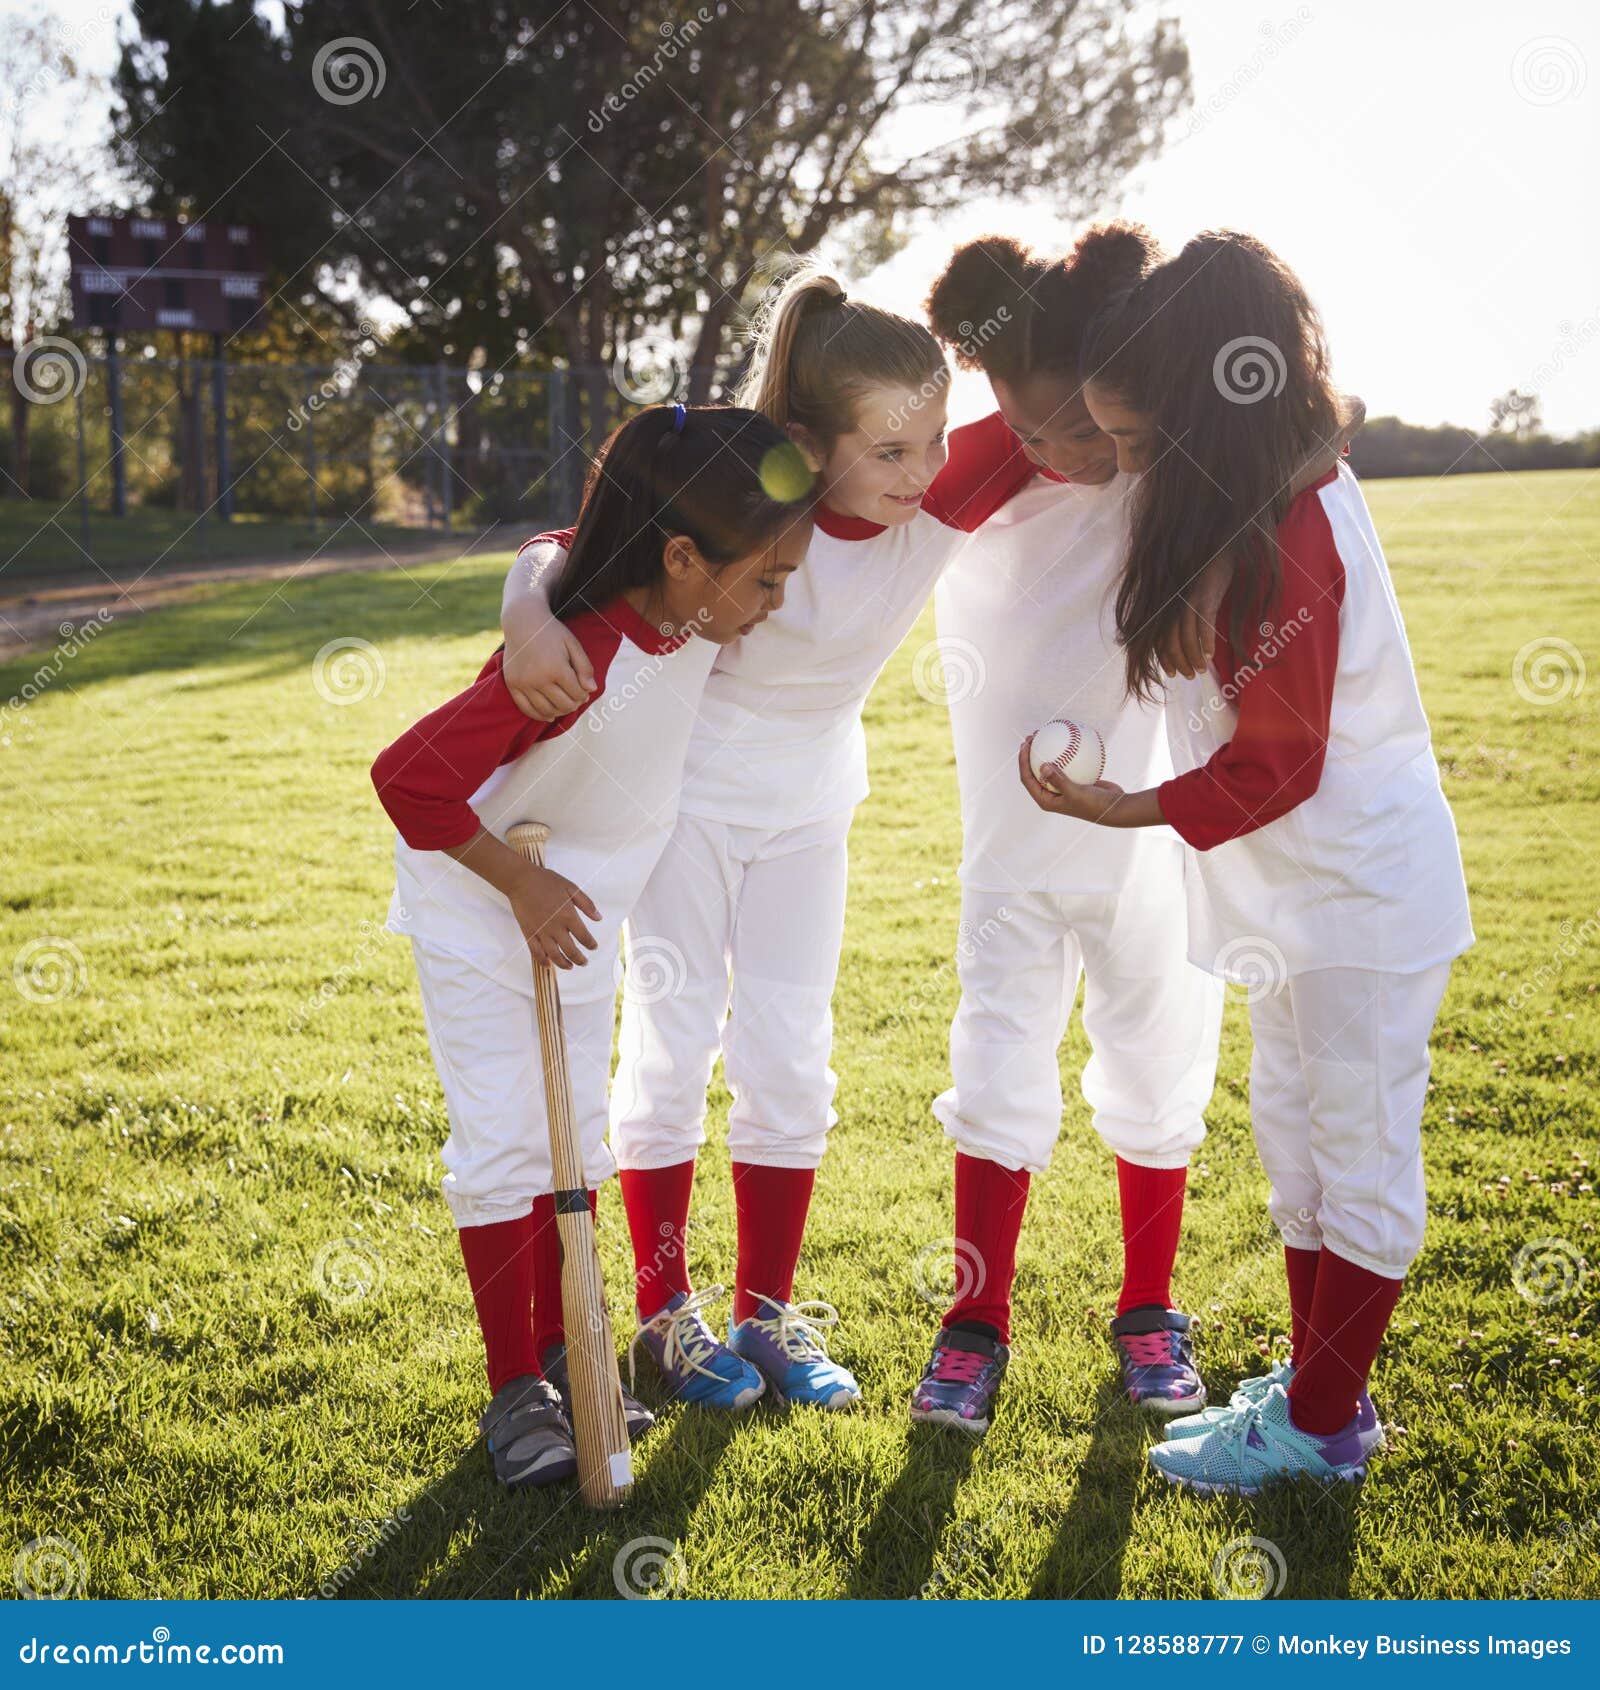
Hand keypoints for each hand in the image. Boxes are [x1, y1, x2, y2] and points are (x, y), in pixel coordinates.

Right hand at [502, 542, 594, 720]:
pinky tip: (549, 714)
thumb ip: (585, 667)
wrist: (522, 621)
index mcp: (557, 668)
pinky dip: (539, 715)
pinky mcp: (512, 685)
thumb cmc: (551, 632)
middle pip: (564, 704)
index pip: (577, 693)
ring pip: (546, 710)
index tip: (584, 691)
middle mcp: (539, 678)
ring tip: (564, 704)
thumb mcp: (573, 644)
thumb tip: (591, 690)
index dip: (584, 695)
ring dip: (559, 711)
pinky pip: (526, 709)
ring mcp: (524, 683)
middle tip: (576, 698)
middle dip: (574, 704)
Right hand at [509, 865, 600, 969]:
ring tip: (570, 966)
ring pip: (554, 955)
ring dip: (564, 964)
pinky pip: (536, 952)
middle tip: (584, 962)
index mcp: (568, 915)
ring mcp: (541, 932)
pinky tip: (548, 965)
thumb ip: (586, 904)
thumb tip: (599, 918)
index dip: (591, 944)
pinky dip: (542, 961)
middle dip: (580, 959)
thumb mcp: (571, 887)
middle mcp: (556, 927)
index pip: (584, 937)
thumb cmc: (547, 881)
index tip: (593, 947)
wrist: (521, 880)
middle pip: (571, 950)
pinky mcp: (529, 933)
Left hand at [1018, 736, 1125, 822]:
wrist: (1114, 808)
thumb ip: (1059, 780)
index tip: (1026, 744)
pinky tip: (1069, 739)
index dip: (1022, 761)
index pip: (1027, 778)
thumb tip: (1042, 766)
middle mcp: (1051, 793)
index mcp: (1046, 800)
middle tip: (1032, 736)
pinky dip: (1066, 752)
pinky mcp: (1074, 780)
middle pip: (1034, 770)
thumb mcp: (1075, 793)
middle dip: (1031, 753)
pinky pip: (1067, 763)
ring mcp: (1063, 786)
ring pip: (1050, 765)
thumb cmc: (1094, 804)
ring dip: (1046, 750)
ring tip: (1045, 734)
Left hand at [1159, 552, 1231, 679]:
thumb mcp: (1189, 599)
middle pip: (1170, 642)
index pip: (1159, 639)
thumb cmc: (1205, 579)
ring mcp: (1189, 602)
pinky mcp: (1206, 598)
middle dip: (1179, 662)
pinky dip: (1205, 642)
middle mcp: (1173, 606)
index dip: (1165, 659)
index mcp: (1167, 607)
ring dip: (1193, 657)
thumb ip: (1183, 618)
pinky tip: (1209, 655)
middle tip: (1190, 675)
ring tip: (1201, 670)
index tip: (1172, 674)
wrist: (1219, 553)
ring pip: (1185, 637)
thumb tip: (1185, 644)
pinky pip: (1203, 625)